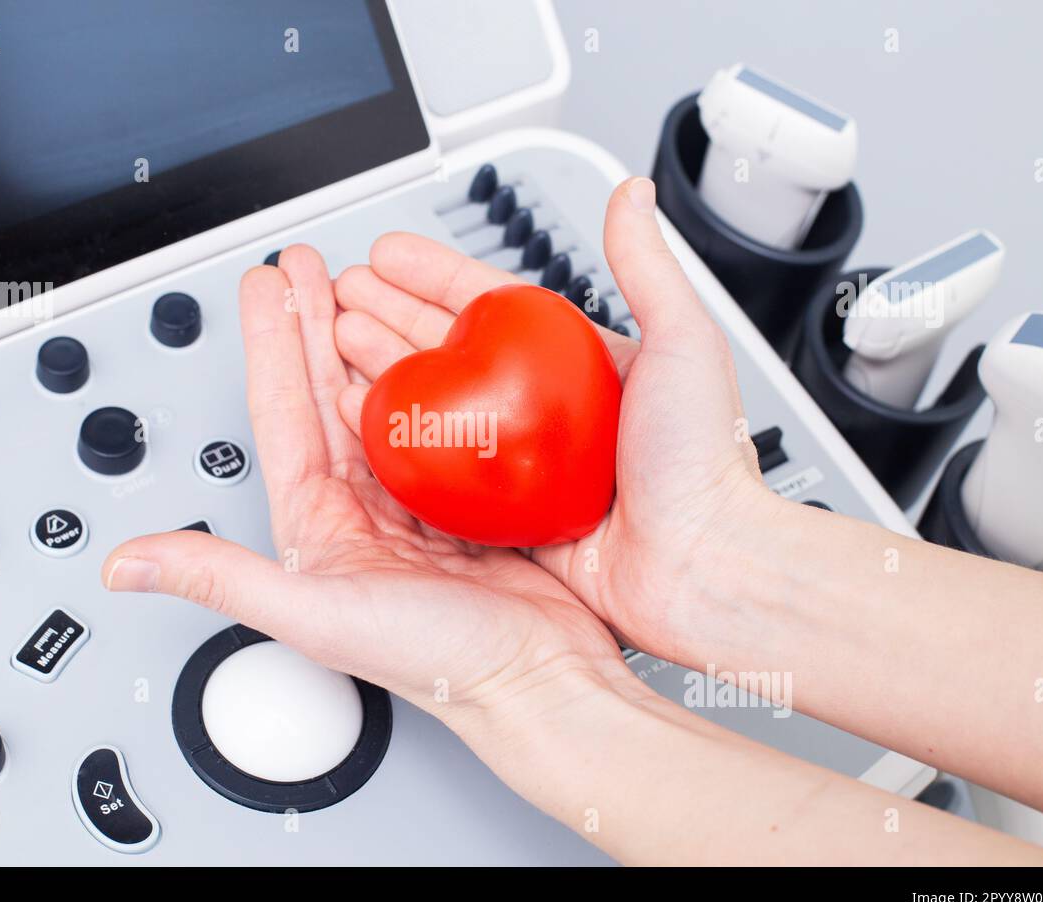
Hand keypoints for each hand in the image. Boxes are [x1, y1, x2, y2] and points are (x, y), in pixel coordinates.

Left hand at [100, 245, 633, 736]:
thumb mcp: (316, 614)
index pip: (282, 413)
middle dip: (314, 323)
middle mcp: (364, 507)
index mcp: (319, 525)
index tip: (264, 285)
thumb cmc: (440, 662)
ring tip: (362, 286)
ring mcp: (422, 499)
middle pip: (329, 393)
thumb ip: (221, 579)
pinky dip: (437, 377)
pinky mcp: (474, 497)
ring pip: (386, 399)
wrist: (538, 681)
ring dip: (370, 339)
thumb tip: (126, 564)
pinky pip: (446, 422)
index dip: (270, 343)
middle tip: (307, 263)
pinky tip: (437, 346)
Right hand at [331, 177, 779, 659]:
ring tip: (338, 345)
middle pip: (450, 350)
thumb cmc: (705, 461)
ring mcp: (522, 462)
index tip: (390, 254)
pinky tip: (369, 423)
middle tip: (342, 295)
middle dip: (390, 317)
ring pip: (438, 408)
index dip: (435, 276)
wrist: (701, 565)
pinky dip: (402, 448)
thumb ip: (648, 266)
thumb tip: (632, 194)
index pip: (491, 304)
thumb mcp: (684, 342)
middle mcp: (544, 410)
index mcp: (580, 364)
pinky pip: (443, 475)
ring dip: (386, 373)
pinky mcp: (509, 513)